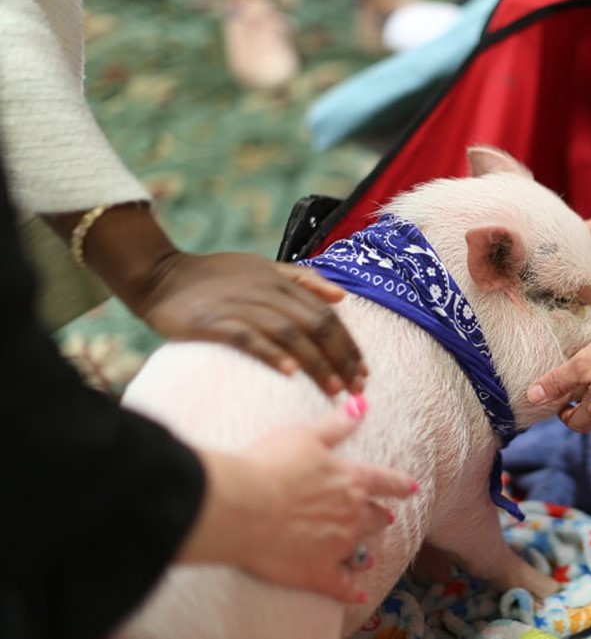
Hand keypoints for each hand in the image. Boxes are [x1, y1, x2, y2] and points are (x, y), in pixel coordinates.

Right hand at [137, 251, 365, 395]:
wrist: (160, 276)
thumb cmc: (216, 277)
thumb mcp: (263, 268)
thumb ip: (302, 279)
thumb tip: (340, 296)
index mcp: (281, 282)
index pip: (327, 315)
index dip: (348, 345)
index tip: (362, 372)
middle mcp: (266, 292)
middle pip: (315, 325)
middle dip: (341, 359)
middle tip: (356, 388)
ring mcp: (239, 306)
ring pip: (289, 334)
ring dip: (316, 363)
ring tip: (333, 389)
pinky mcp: (212, 322)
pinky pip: (248, 338)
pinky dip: (271, 353)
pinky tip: (290, 372)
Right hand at [180, 398, 417, 601]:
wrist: (240, 507)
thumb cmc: (268, 465)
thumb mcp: (304, 434)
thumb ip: (337, 424)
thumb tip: (363, 404)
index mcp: (350, 479)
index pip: (383, 481)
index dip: (398, 484)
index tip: (411, 488)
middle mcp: (351, 513)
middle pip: (373, 517)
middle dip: (379, 517)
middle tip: (384, 518)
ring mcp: (337, 546)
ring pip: (359, 550)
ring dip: (365, 551)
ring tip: (368, 556)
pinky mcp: (317, 573)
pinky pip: (340, 586)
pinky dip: (350, 590)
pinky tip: (357, 594)